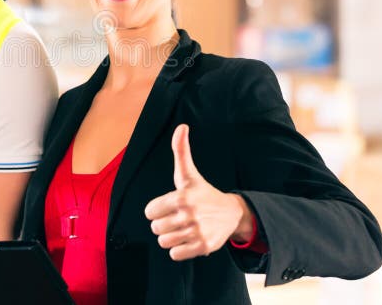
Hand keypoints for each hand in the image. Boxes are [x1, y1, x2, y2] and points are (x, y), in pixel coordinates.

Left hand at [144, 124, 252, 260]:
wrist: (231, 213)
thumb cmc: (203, 193)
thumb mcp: (189, 174)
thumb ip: (181, 151)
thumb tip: (181, 127)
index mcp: (181, 197)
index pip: (150, 211)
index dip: (156, 210)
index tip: (168, 206)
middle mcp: (189, 215)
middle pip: (156, 228)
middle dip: (163, 224)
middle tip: (177, 218)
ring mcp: (196, 231)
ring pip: (164, 242)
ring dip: (170, 237)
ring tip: (182, 228)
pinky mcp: (203, 247)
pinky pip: (175, 255)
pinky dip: (179, 250)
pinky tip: (188, 239)